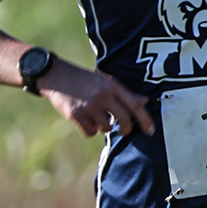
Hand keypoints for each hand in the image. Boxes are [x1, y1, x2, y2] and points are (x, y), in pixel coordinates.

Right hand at [38, 63, 155, 137]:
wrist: (56, 75)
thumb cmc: (84, 79)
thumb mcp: (105, 81)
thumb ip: (124, 94)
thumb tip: (145, 102)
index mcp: (112, 85)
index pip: (134, 105)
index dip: (145, 120)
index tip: (150, 131)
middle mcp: (102, 95)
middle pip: (124, 120)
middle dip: (126, 129)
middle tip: (123, 131)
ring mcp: (89, 105)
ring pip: (106, 128)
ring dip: (102, 126)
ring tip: (94, 116)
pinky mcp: (75, 114)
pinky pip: (90, 132)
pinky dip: (89, 130)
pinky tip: (83, 120)